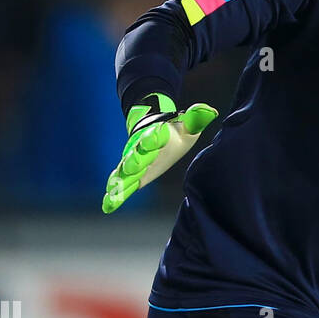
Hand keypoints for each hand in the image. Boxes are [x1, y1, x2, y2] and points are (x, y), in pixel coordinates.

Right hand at [102, 93, 217, 213]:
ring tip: (113, 190)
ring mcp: (133, 163)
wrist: (153, 130)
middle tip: (132, 166)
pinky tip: (108, 207)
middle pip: (137, 156)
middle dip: (134, 161)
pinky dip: (114, 196)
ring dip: (120, 181)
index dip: (155, 136)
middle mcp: (142, 150)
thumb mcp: (187, 126)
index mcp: (157, 137)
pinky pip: (121, 185)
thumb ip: (196, 119)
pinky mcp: (129, 174)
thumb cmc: (175, 132)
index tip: (157, 134)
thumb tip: (211, 110)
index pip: (155, 137)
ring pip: (124, 173)